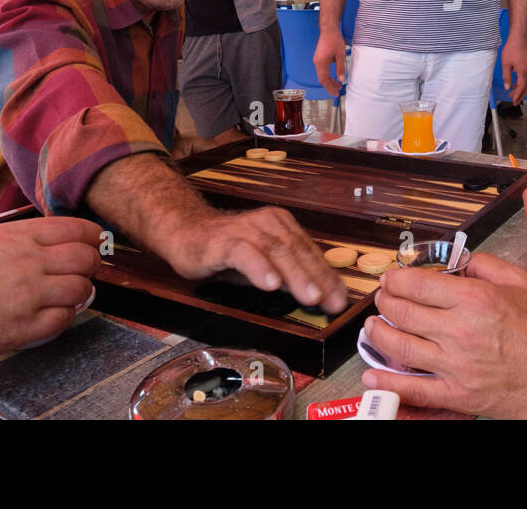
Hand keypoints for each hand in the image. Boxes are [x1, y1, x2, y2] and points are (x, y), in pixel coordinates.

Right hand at [0, 217, 102, 366]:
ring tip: (64, 297)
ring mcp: (29, 294)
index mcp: (18, 236)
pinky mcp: (23, 327)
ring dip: (78, 293)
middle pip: (86, 258)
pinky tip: (48, 315)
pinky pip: (63, 319)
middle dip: (90, 265)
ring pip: (81, 289)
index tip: (94, 245)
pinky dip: (62, 317)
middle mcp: (29, 261)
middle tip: (82, 273)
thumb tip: (46, 244)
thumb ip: (18, 241)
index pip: (77, 229)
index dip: (92, 238)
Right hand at [163, 207, 346, 314]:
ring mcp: (246, 230)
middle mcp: (268, 224)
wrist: (185, 232)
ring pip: (277, 252)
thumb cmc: (228, 250)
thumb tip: (319, 295)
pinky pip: (245, 253)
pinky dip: (260, 268)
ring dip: (296, 276)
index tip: (340, 300)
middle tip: (332, 303)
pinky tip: (270, 284)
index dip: (327, 277)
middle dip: (318, 279)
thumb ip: (288, 274)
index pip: (310, 252)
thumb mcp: (263, 262)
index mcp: (282, 226)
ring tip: (310, 297)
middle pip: (298, 252)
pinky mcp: (224, 241)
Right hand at [313, 27, 346, 95]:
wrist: (328, 30)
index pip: (324, 79)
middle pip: (322, 79)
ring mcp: (317, 60)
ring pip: (322, 74)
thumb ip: (340, 68)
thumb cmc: (334, 40)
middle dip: (329, 86)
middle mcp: (317, 62)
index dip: (330, 88)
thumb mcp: (340, 55)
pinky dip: (328, 75)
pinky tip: (335, 76)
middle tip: (337, 92)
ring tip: (338, 85)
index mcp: (321, 62)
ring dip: (329, 81)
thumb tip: (341, 79)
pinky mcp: (319, 58)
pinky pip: (322, 70)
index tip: (335, 93)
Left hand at [360, 254, 526, 417]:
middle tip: (381, 298)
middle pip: (402, 312)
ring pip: (400, 347)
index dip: (396, 279)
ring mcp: (457, 366)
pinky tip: (372, 375)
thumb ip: (484, 265)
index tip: (390, 278)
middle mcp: (460, 331)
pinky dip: (387, 383)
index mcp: (475, 300)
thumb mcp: (520, 281)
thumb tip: (457, 262)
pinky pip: (414, 390)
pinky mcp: (459, 394)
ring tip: (373, 327)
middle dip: (384, 302)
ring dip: (379, 334)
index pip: (417, 285)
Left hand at [501, 38, 526, 104]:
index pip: (522, 88)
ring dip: (521, 90)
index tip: (513, 101)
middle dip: (521, 95)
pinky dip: (522, 83)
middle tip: (515, 101)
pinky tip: (515, 84)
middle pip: (526, 87)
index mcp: (523, 71)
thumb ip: (506, 77)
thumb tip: (507, 87)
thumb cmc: (512, 48)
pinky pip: (526, 78)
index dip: (517, 95)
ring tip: (513, 94)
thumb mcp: (506, 64)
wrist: (519, 38)